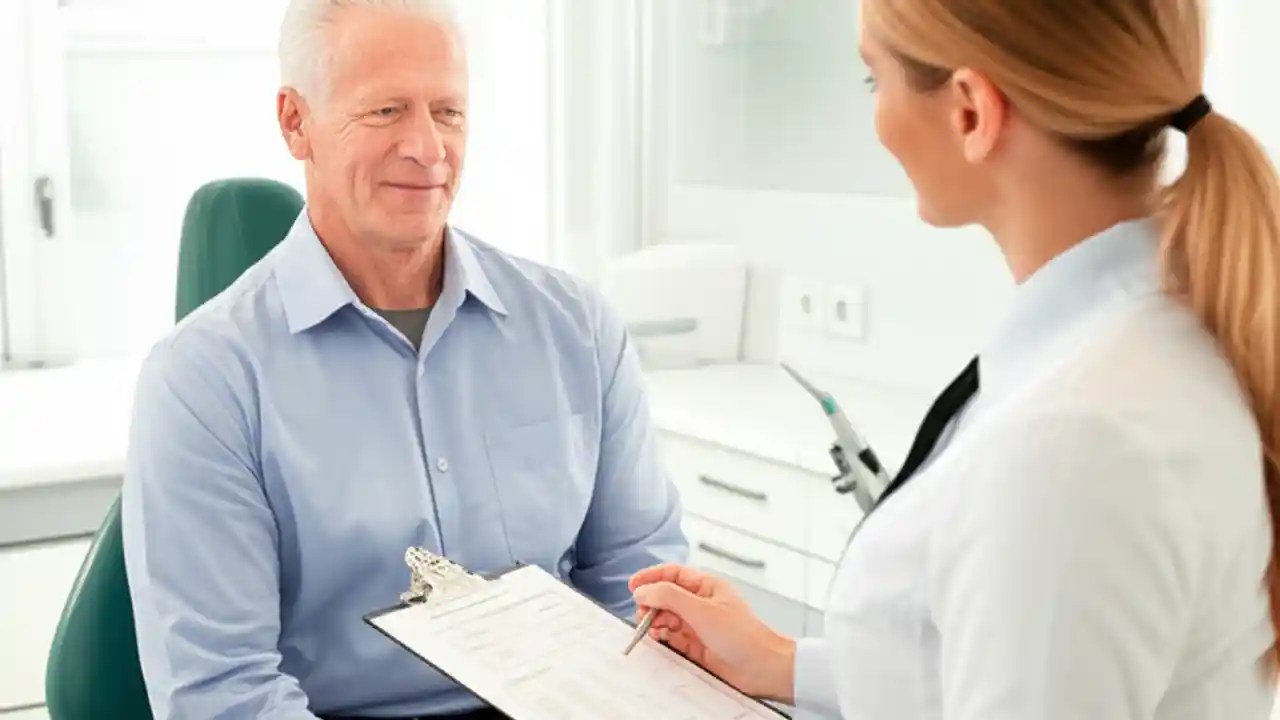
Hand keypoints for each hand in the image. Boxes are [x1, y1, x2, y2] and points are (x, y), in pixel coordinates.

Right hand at [629, 564, 795, 701]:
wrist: (762, 667)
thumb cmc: (743, 635)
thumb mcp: (701, 610)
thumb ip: (669, 596)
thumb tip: (644, 590)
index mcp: (706, 586)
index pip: (673, 574)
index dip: (651, 577)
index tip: (633, 586)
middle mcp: (702, 603)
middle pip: (667, 596)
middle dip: (651, 603)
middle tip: (642, 613)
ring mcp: (699, 625)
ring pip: (668, 618)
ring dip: (656, 622)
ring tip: (653, 629)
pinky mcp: (698, 646)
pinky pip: (673, 638)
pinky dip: (664, 638)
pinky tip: (662, 640)